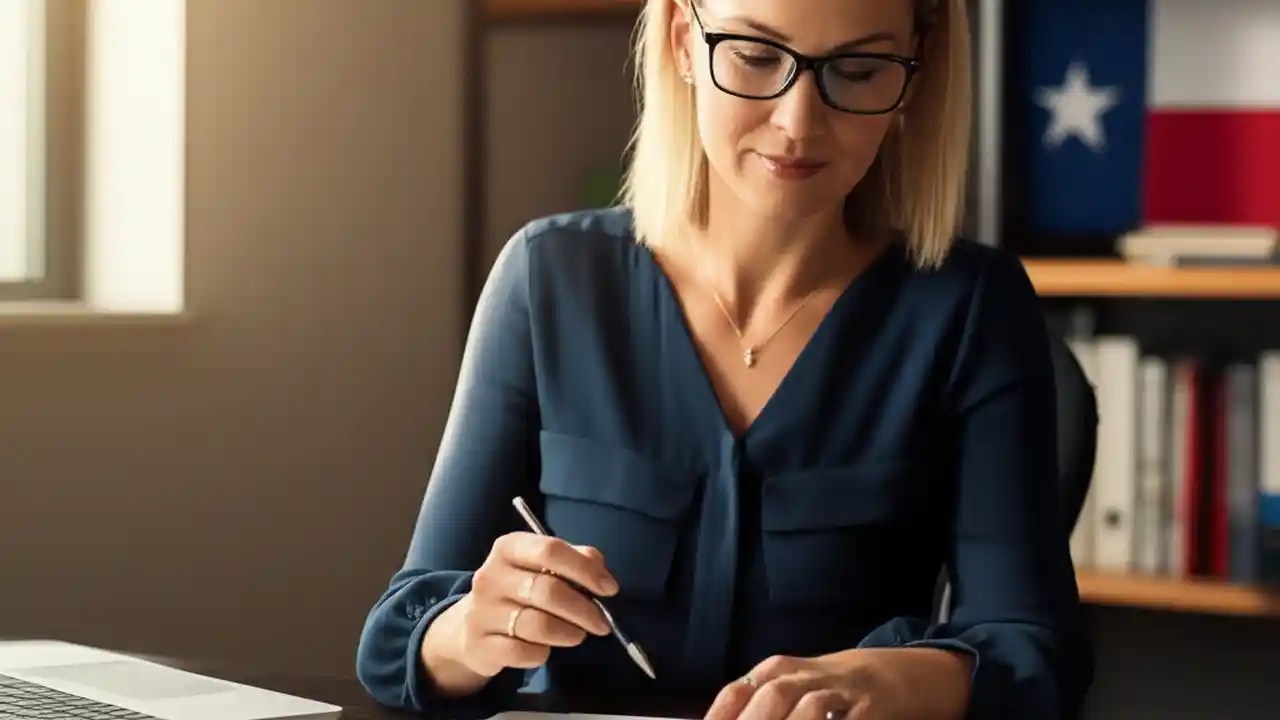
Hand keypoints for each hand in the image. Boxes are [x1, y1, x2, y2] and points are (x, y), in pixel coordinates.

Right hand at [429, 532, 619, 681]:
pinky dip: (543, 654)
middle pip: (548, 590)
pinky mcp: (480, 645)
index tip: (609, 589)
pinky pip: (524, 653)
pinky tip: (546, 649)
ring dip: (569, 633)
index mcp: (509, 548)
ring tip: (578, 634)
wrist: (473, 627)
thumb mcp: (544, 566)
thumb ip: (577, 560)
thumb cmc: (521, 590)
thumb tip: (602, 573)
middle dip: (585, 610)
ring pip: (538, 625)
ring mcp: (482, 611)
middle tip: (602, 623)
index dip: (585, 570)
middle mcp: (491, 575)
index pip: (551, 550)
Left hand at [704, 648, 972, 719]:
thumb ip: (752, 705)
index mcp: (776, 672)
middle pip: (770, 700)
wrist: (894, 673)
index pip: (737, 693)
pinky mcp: (871, 709)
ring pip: (809, 710)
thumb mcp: (789, 687)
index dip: (720, 717)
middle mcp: (804, 677)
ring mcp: (840, 691)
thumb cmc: (829, 688)